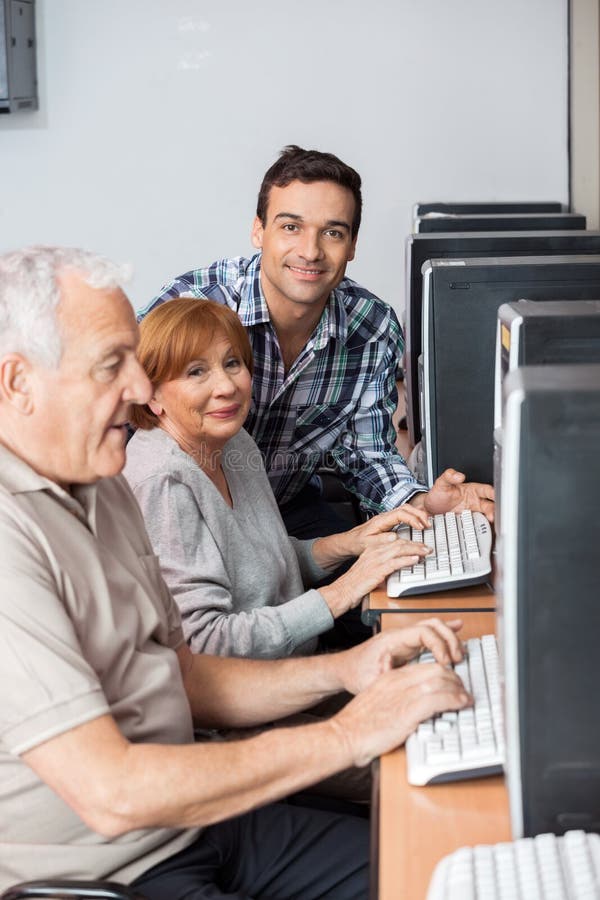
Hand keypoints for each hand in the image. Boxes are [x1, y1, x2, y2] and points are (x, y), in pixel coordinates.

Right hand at [319, 537, 430, 617]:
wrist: (343, 591)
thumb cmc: (356, 583)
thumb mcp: (371, 569)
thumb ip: (384, 565)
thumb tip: (400, 565)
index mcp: (372, 550)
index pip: (394, 541)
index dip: (408, 541)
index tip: (419, 544)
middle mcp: (374, 552)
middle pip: (399, 543)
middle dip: (415, 544)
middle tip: (427, 547)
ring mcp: (375, 560)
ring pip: (399, 550)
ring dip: (415, 550)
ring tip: (426, 551)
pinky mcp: (377, 570)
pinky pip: (395, 562)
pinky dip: (407, 560)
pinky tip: (415, 559)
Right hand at [330, 663, 471, 766]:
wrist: (345, 735)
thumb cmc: (359, 725)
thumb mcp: (378, 702)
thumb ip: (396, 698)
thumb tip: (415, 706)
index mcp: (391, 677)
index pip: (424, 667)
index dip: (443, 673)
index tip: (451, 682)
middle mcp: (399, 681)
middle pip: (436, 670)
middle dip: (454, 679)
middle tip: (462, 690)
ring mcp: (404, 694)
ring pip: (441, 680)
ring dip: (458, 688)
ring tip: (466, 698)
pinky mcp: (409, 710)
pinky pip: (439, 698)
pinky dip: (455, 699)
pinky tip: (462, 703)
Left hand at [339, 617, 464, 694]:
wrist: (343, 670)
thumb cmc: (354, 674)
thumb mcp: (372, 681)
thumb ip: (392, 679)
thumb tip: (414, 679)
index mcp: (392, 640)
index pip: (423, 631)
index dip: (439, 645)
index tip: (445, 664)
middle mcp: (400, 635)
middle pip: (432, 624)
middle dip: (449, 639)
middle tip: (458, 659)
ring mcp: (404, 639)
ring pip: (433, 627)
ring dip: (449, 638)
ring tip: (460, 654)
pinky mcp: (407, 646)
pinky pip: (429, 634)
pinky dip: (444, 633)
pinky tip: (457, 629)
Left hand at [343, 505, 430, 556]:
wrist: (350, 541)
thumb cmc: (358, 543)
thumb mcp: (368, 544)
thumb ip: (382, 540)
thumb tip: (395, 537)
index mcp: (380, 520)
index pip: (400, 514)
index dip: (412, 519)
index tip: (420, 527)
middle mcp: (385, 517)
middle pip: (405, 508)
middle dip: (419, 514)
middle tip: (428, 524)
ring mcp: (387, 518)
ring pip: (405, 510)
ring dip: (417, 515)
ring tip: (426, 524)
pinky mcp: (389, 522)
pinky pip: (404, 515)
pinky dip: (413, 518)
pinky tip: (419, 524)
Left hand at [416, 468, 494, 522]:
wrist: (430, 508)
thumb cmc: (438, 494)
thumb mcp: (442, 483)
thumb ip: (449, 476)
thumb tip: (459, 476)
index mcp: (473, 490)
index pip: (487, 490)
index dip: (492, 493)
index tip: (496, 497)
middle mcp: (475, 501)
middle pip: (490, 505)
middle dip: (493, 510)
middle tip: (492, 515)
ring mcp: (472, 512)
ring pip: (486, 516)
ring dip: (489, 520)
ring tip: (488, 523)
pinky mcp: (468, 522)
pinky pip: (478, 525)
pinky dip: (481, 527)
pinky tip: (481, 530)